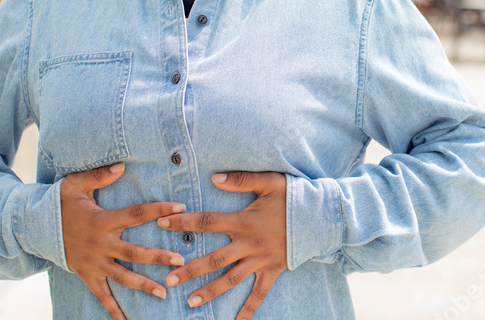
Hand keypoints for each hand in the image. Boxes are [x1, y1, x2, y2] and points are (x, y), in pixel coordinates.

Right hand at [61, 162, 188, 319]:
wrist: (34, 228)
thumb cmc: (59, 204)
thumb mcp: (75, 185)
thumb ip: (99, 176)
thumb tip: (121, 165)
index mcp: (102, 221)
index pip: (136, 214)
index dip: (158, 209)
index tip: (180, 207)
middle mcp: (100, 244)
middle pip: (134, 252)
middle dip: (157, 257)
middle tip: (180, 261)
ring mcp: (94, 262)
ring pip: (122, 276)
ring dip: (143, 285)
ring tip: (164, 292)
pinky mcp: (86, 274)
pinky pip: (101, 294)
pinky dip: (112, 308)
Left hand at [158, 171, 286, 319]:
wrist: (322, 218)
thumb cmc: (294, 197)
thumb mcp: (270, 182)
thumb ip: (242, 180)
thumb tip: (214, 177)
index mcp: (245, 222)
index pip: (208, 222)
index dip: (185, 223)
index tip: (162, 225)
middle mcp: (250, 244)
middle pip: (215, 259)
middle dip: (190, 269)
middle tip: (169, 279)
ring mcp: (261, 260)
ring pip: (231, 279)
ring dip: (211, 291)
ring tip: (190, 303)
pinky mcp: (272, 270)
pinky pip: (259, 294)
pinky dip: (249, 309)